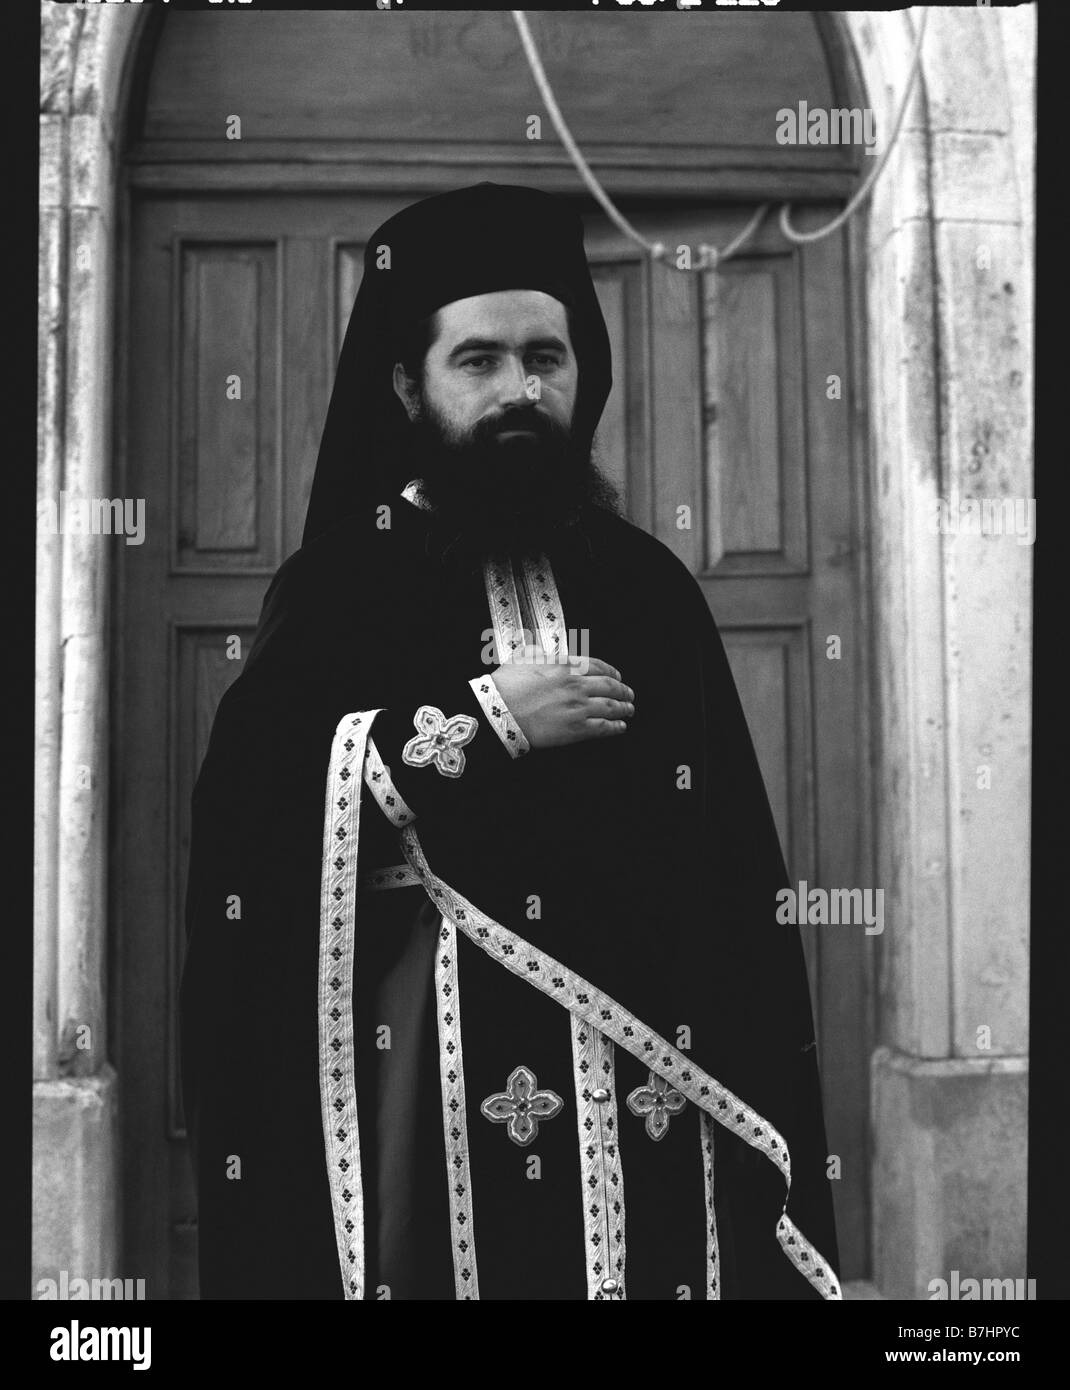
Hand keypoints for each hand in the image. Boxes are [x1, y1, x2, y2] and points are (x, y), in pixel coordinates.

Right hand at [490, 646, 635, 749]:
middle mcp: (576, 685)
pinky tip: (620, 727)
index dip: (612, 672)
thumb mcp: (523, 659)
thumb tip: (545, 653)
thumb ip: (540, 655)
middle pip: (610, 686)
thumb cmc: (506, 686)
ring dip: (623, 708)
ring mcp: (578, 707)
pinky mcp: (576, 729)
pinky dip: (615, 727)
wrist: (498, 711)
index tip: (617, 676)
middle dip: (623, 691)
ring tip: (629, 710)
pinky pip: (603, 727)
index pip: (598, 666)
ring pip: (611, 706)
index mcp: (565, 666)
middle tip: (629, 694)